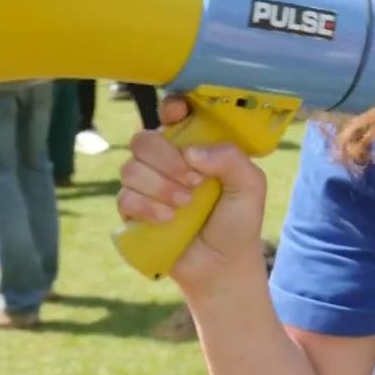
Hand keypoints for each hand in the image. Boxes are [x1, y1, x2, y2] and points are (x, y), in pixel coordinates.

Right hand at [117, 95, 269, 295]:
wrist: (222, 266)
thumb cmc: (238, 222)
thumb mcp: (250, 186)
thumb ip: (231, 159)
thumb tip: (191, 152)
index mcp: (195, 146)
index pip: (173, 115)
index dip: (170, 108)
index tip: (176, 114)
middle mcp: (166, 161)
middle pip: (143, 139)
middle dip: (166, 158)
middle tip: (194, 180)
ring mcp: (146, 186)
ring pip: (130, 168)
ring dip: (160, 186)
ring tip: (185, 205)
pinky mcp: (133, 212)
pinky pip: (124, 198)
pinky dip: (147, 208)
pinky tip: (169, 220)